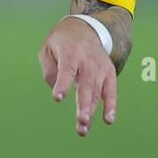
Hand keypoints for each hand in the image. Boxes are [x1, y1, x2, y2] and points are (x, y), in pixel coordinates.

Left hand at [38, 17, 116, 136]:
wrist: (85, 28)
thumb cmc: (61, 43)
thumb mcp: (47, 50)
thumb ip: (49, 71)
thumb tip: (58, 93)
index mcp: (70, 53)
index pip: (67, 70)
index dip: (63, 85)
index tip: (57, 98)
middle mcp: (87, 61)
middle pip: (86, 85)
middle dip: (84, 105)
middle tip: (81, 122)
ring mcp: (100, 67)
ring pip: (96, 92)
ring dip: (91, 111)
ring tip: (83, 129)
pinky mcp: (109, 73)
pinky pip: (111, 91)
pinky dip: (111, 105)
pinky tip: (108, 120)